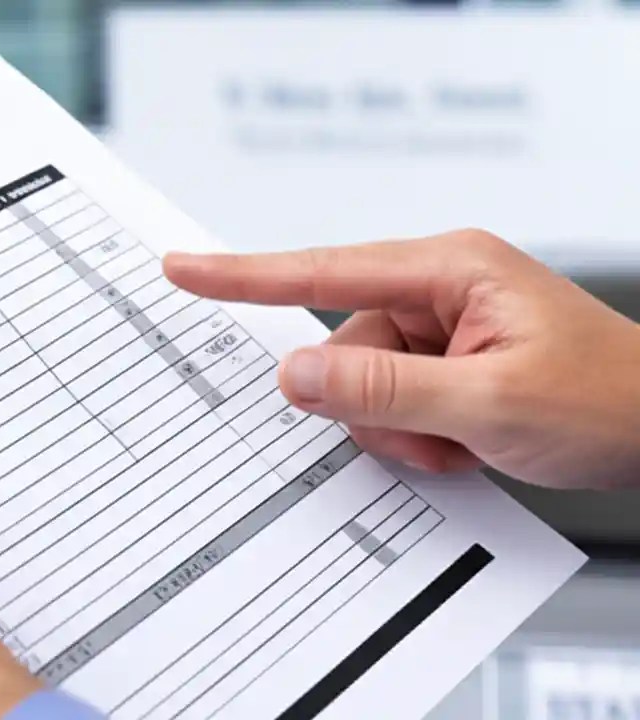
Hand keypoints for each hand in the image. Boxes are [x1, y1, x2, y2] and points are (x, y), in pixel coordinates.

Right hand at [163, 230, 639, 489]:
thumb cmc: (610, 399)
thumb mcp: (491, 402)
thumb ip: (383, 389)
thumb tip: (294, 375)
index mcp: (450, 269)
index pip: (323, 272)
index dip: (244, 276)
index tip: (184, 270)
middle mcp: (439, 290)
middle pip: (344, 350)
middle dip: (374, 407)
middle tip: (433, 436)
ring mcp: (443, 331)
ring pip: (363, 389)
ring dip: (403, 432)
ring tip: (466, 443)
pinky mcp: (447, 368)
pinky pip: (391, 408)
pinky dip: (419, 440)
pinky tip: (468, 446)